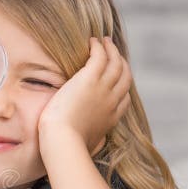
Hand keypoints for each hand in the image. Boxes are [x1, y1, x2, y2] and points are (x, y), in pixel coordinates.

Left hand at [37, 37, 131, 155]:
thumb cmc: (69, 147)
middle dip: (121, 63)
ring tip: (104, 41)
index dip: (122, 85)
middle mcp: (112, 100)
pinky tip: (93, 41)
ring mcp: (103, 88)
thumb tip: (95, 145)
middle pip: (124, 76)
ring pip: (115, 62)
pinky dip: (98, 47)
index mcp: (112, 117)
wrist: (63, 140)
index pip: (125, 98)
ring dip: (111, 50)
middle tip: (113, 52)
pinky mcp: (89, 79)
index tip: (116, 77)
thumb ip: (94, 142)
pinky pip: (99, 56)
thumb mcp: (88, 146)